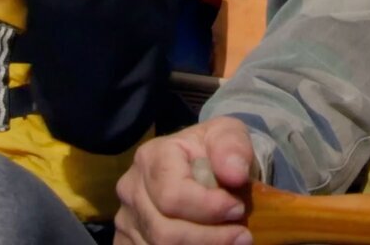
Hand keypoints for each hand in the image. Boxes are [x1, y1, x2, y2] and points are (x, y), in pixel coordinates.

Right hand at [115, 116, 254, 244]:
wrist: (203, 166)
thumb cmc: (214, 151)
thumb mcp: (229, 135)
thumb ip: (233, 147)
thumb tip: (235, 173)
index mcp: (151, 157)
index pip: (172, 195)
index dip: (209, 208)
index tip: (239, 209)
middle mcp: (131, 189)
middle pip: (164, 231)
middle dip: (210, 238)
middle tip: (242, 235)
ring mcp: (127, 218)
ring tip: (231, 242)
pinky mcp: (128, 240)